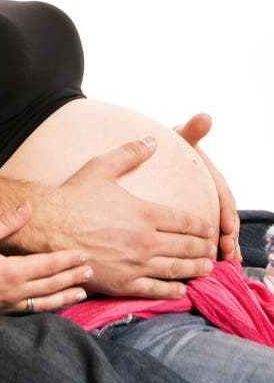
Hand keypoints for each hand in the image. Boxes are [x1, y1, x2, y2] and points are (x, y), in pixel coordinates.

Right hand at [0, 204, 91, 319]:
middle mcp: (13, 291)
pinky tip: (51, 306)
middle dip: (73, 277)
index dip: (67, 259)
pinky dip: (46, 307)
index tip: (84, 254)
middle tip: (92, 271)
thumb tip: (26, 207)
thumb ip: (3, 223)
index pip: (47, 265)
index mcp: (11, 272)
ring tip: (82, 293)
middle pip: (51, 284)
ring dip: (64, 296)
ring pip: (44, 302)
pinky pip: (30, 311)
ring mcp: (7, 305)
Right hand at [21, 137, 215, 299]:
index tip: (208, 228)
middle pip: (185, 247)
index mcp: (144, 213)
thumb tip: (152, 139)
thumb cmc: (74, 196)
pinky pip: (155, 290)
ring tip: (206, 269)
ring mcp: (135, 264)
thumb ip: (130, 153)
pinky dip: (172, 291)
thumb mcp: (102, 167)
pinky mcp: (122, 283)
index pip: (184, 221)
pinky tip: (180, 289)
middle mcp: (145, 240)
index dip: (200, 225)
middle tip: (212, 250)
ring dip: (195, 270)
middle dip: (202, 249)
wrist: (49, 227)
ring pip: (175, 269)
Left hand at [175, 113, 240, 261]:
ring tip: (222, 262)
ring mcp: (203, 208)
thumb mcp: (179, 140)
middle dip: (227, 237)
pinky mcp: (192, 220)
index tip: (227, 227)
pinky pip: (202, 238)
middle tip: (225, 252)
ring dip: (221, 247)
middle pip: (224, 219)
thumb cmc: (168, 149)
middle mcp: (210, 195)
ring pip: (216, 231)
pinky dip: (208, 251)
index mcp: (210, 178)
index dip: (227, 212)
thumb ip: (191, 131)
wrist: (154, 158)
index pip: (224, 197)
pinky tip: (210, 265)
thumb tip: (205, 116)